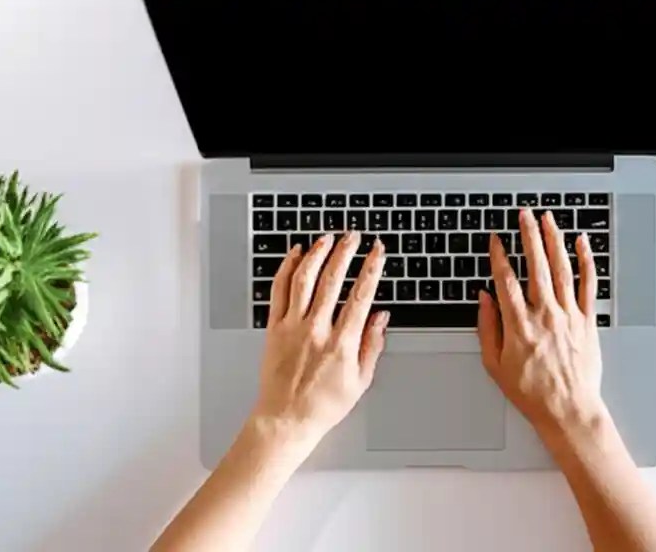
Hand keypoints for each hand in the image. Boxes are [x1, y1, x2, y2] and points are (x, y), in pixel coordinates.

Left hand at [251, 232, 389, 443]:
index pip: (361, 296)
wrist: (285, 419)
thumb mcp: (361, 381)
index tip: (377, 251)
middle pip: (332, 280)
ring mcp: (292, 327)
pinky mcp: (274, 328)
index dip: (371, 269)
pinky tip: (295, 255)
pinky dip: (286, 268)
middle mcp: (316, 330)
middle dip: (346, 252)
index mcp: (342, 344)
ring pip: (304, 280)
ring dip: (317, 254)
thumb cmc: (322, 405)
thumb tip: (381, 317)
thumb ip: (373, 345)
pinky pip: (279, 291)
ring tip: (327, 238)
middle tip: (353, 236)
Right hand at [477, 209, 606, 440]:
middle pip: (535, 265)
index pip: (506, 280)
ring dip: (554, 240)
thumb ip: (487, 329)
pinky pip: (587, 285)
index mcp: (519, 325)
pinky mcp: (587, 321)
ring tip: (548, 220)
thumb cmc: (532, 393)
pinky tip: (581, 244)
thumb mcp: (495, 365)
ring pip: (561, 269)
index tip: (495, 239)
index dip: (498, 256)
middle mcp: (545, 315)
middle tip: (524, 215)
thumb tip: (483, 299)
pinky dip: (586, 262)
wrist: (568, 410)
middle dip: (528, 235)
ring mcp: (568, 316)